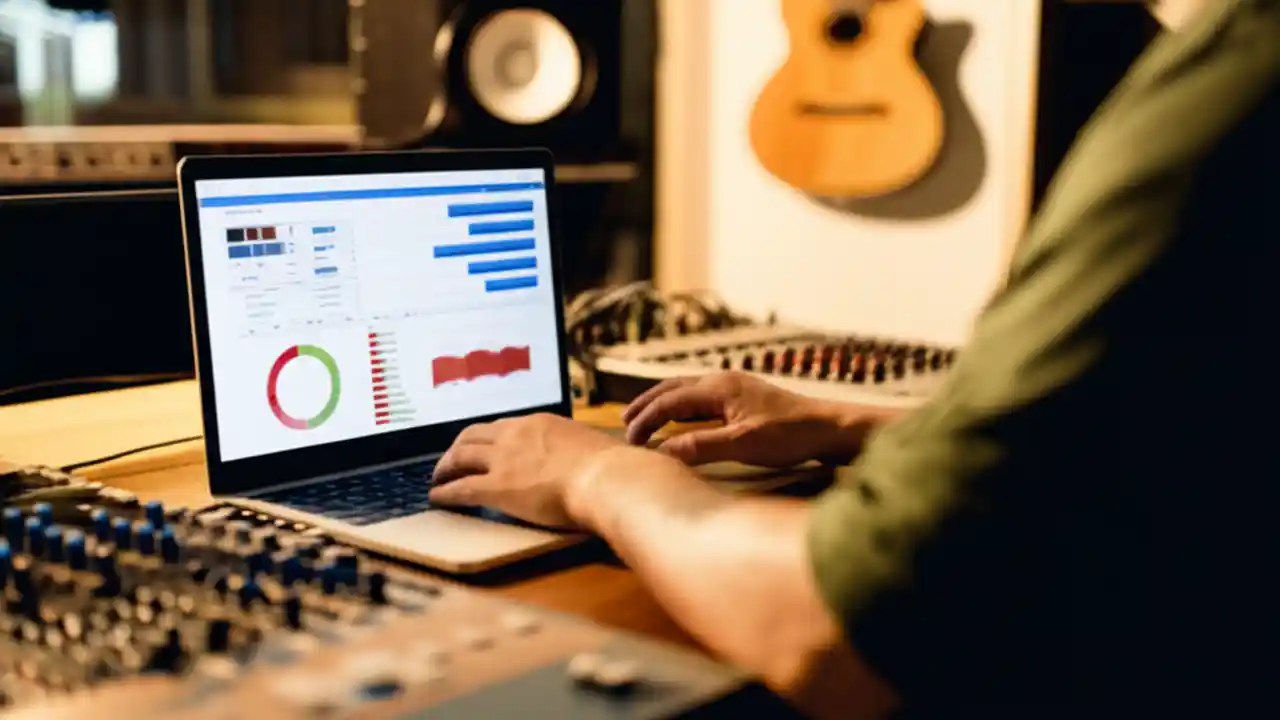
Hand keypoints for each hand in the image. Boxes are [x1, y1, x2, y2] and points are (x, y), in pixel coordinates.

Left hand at [428, 413, 627, 528]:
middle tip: (449, 460)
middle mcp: (515, 435)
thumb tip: (588, 459)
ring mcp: (504, 460)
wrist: (605, 478)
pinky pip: (461, 488)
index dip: (486, 438)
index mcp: (539, 423)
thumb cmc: (610, 467)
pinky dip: (445, 492)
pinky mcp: (497, 487)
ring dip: (444, 467)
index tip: (480, 446)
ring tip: (437, 478)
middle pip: (472, 435)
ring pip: (460, 457)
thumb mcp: (590, 446)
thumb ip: (578, 450)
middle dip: (457, 448)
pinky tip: (437, 498)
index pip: (502, 427)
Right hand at [622, 372, 889, 467]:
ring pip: (685, 390)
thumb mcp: (744, 446)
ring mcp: (733, 386)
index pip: (669, 402)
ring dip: (662, 403)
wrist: (827, 427)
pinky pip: (700, 396)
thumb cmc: (789, 436)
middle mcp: (722, 381)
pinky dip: (680, 406)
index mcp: (718, 388)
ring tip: (643, 418)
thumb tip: (663, 451)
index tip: (631, 442)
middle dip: (646, 405)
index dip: (646, 421)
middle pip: (672, 389)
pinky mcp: (742, 395)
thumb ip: (702, 447)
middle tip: (624, 424)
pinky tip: (681, 418)